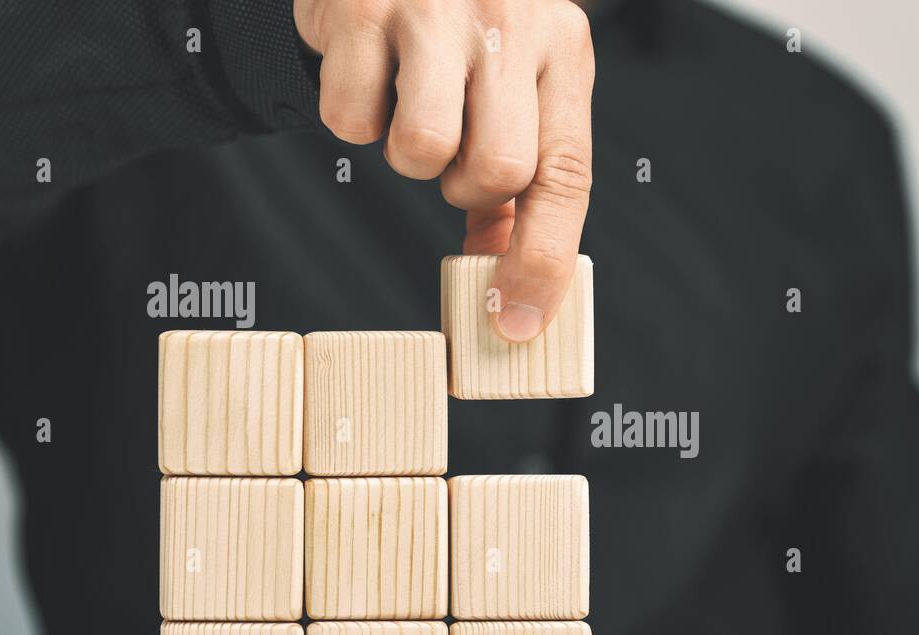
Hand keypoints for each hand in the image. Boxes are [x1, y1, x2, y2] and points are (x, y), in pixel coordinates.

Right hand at [294, 0, 594, 341]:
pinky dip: (352, 117)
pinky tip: (368, 74)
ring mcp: (434, 10)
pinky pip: (349, 120)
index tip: (519, 320)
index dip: (544, 259)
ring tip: (410, 106)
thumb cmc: (463, 21)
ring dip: (408, 157)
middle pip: (500, 170)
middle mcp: (509, 21)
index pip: (568, 175)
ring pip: (423, 150)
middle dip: (464, 188)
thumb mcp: (518, 81)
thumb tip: (511, 277)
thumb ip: (525, 174)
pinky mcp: (360, 8)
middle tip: (451, 153)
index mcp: (563, 48)